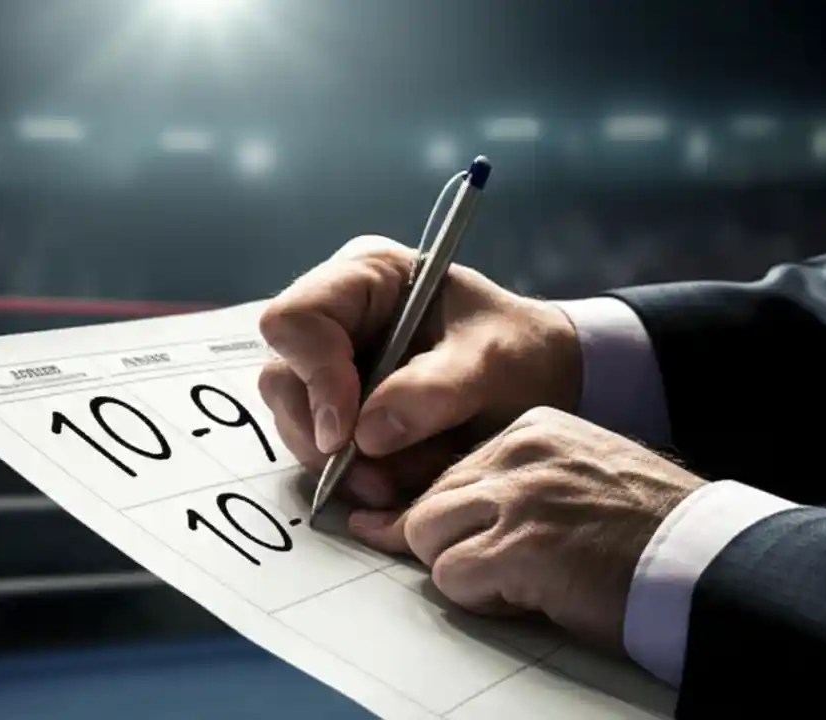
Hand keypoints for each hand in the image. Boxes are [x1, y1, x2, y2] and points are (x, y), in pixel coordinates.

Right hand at [257, 235, 581, 509]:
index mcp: (365, 276)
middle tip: (373, 477)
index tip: (347, 432)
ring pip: (296, 420)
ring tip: (395, 484)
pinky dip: (353, 474)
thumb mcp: (491, 363)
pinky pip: (320, 446)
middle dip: (322, 435)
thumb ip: (433, 391)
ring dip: (340, 464)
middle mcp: (336, 316)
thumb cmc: (520, 351)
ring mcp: (332, 363)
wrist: (542, 380)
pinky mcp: (340, 406)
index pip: (295, 320)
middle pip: (283, 378)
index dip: (313, 377)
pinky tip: (394, 484)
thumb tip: (366, 435)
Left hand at [349, 406, 704, 652]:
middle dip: (452, 544)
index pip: (452, 471)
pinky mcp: (520, 546)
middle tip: (502, 568)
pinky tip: (530, 596)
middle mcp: (520, 453)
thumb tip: (420, 517)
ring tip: (518, 579)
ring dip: (463, 569)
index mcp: (534, 429)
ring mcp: (519, 497)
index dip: (458, 518)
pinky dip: (481, 599)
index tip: (475, 540)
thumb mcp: (575, 477)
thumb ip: (510, 484)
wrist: (705, 559)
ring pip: (426, 535)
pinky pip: (451, 577)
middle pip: (430, 502)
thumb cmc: (646, 531)